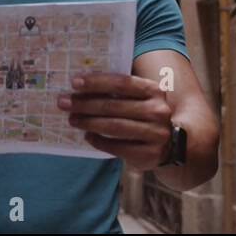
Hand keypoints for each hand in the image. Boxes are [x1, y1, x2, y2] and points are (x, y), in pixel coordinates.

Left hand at [58, 72, 173, 170]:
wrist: (170, 144)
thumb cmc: (145, 114)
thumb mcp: (140, 98)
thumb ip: (119, 90)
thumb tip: (82, 84)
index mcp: (154, 90)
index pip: (122, 83)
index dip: (97, 82)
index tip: (74, 82)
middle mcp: (158, 111)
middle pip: (114, 105)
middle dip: (85, 103)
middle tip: (64, 102)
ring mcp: (156, 134)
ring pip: (114, 126)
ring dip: (89, 122)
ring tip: (72, 119)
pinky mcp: (149, 154)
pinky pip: (117, 147)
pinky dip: (99, 141)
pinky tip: (88, 136)